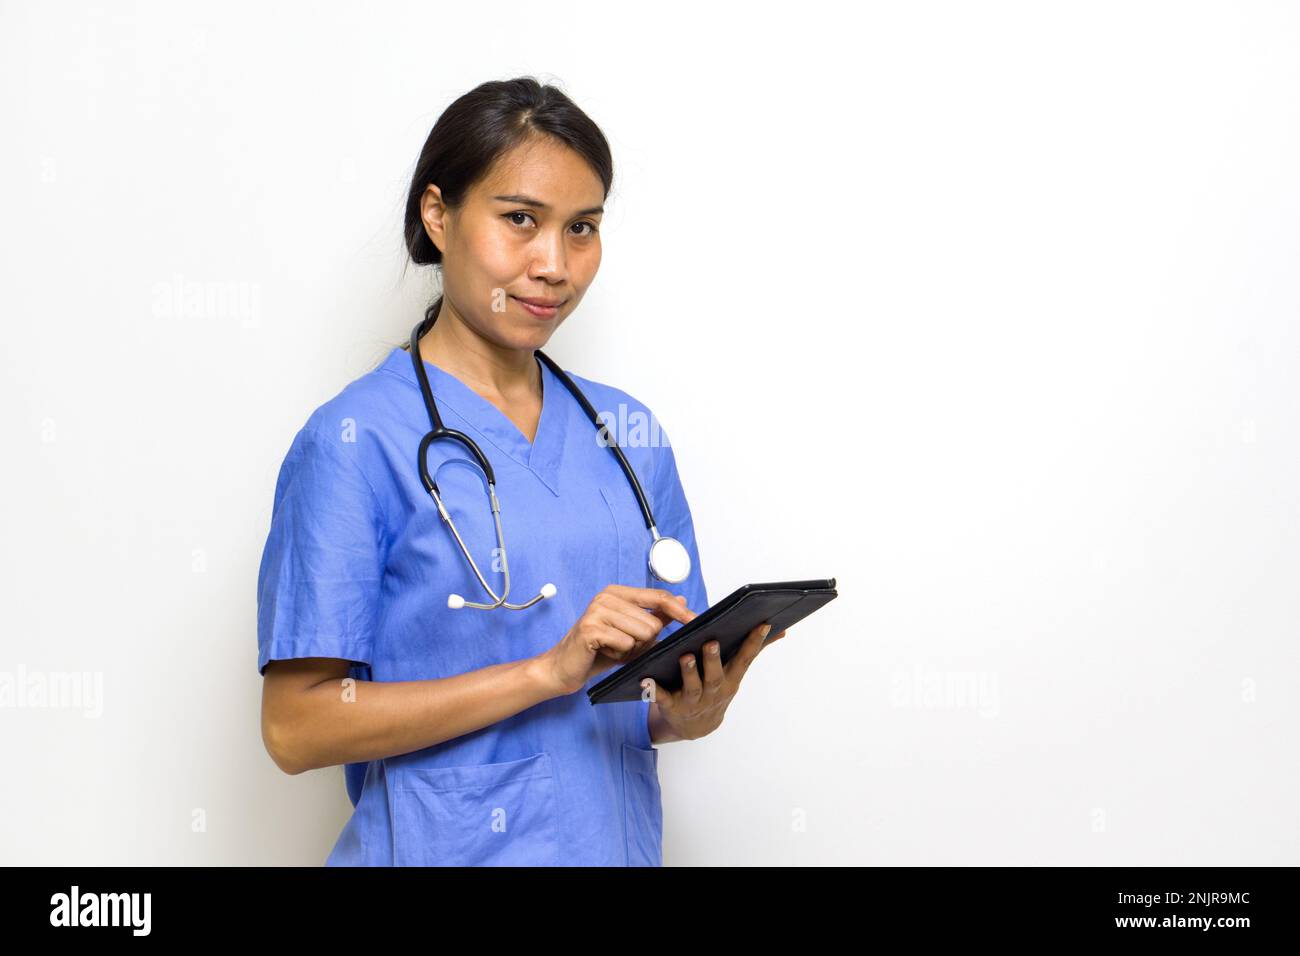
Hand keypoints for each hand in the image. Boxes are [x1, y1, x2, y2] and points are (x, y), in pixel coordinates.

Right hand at [536, 585, 696, 696]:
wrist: (563, 668)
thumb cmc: (598, 651)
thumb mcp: (631, 633)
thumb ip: (655, 617)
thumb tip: (681, 601)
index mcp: (618, 593)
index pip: (659, 597)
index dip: (680, 610)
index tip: (697, 620)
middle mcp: (607, 596)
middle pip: (653, 622)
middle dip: (644, 643)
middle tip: (623, 647)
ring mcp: (597, 610)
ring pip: (642, 634)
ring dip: (632, 650)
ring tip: (613, 650)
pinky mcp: (590, 628)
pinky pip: (626, 644)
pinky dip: (619, 655)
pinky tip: (604, 653)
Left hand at [642, 621, 787, 740]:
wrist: (695, 727)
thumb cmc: (716, 691)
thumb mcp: (735, 673)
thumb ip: (752, 649)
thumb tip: (782, 629)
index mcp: (730, 679)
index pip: (745, 659)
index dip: (754, 642)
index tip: (762, 624)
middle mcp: (714, 691)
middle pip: (715, 676)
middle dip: (714, 659)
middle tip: (711, 642)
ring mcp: (694, 701)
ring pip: (692, 686)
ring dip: (689, 672)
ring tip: (686, 656)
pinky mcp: (672, 707)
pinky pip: (663, 699)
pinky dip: (655, 691)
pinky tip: (648, 680)